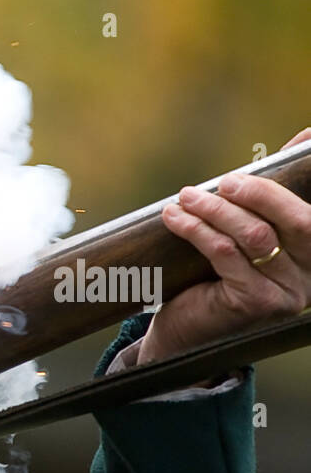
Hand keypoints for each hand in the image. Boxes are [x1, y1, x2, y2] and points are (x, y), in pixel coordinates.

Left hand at [142, 128, 310, 363]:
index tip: (286, 150)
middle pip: (296, 220)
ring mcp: (286, 293)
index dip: (299, 181)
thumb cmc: (216, 280)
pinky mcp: (254, 302)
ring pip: (254, 235)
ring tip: (186, 197)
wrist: (184, 335)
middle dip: (258, 192)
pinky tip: (174, 218)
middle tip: (223, 182)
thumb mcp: (246, 236)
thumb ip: (272, 197)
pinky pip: (225, 253)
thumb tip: (304, 137)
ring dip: (215, 209)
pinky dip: (197, 229)